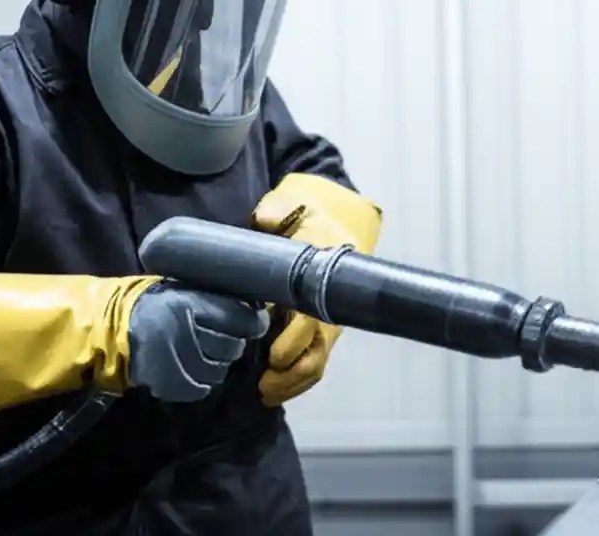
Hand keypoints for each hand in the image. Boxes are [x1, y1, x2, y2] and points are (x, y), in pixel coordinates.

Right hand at [127, 281, 269, 401]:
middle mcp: (182, 332)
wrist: (115, 328)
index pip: (238, 318)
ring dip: (218, 364)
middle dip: (233, 344)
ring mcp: (174, 361)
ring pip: (218, 370)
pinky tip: (194, 370)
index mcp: (188, 304)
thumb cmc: (157, 305)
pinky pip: (200, 388)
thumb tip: (256, 309)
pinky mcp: (167, 384)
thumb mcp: (184, 291)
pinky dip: (202, 381)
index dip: (254, 323)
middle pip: (230, 347)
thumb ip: (215, 299)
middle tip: (226, 339)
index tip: (258, 324)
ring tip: (206, 354)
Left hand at [250, 173, 380, 405]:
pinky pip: (315, 361)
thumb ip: (280, 209)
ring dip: (293, 381)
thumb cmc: (309, 218)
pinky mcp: (321, 330)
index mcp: (322, 274)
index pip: (312, 313)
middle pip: (318, 346)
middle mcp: (328, 302)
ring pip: (318, 359)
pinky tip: (273, 390)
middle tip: (265, 385)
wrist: (334, 224)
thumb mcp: (295, 204)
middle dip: (292, 371)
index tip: (274, 355)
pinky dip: (297, 380)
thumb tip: (266, 219)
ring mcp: (327, 319)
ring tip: (266, 394)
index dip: (295, 337)